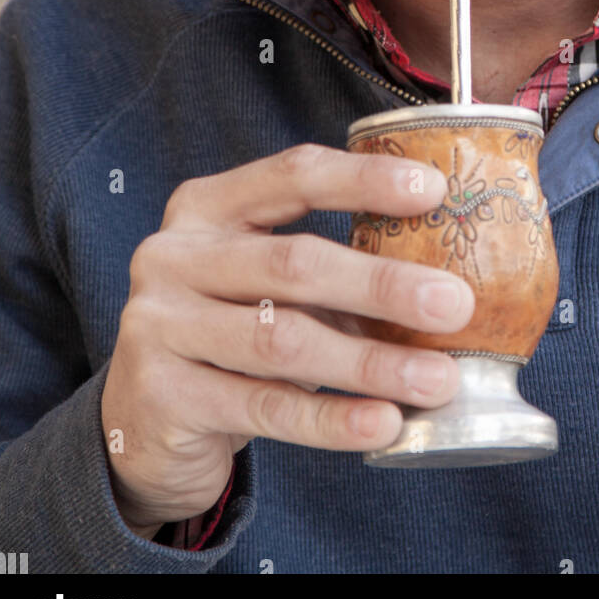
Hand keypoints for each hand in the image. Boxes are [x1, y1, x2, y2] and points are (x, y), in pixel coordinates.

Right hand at [100, 145, 471, 534]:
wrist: (144, 423)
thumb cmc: (230, 335)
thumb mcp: (269, 287)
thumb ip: (336, 272)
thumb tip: (446, 280)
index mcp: (207, 206)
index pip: (293, 175)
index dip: (364, 180)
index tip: (433, 191)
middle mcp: (173, 254)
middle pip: (292, 262)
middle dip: (382, 283)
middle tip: (455, 304)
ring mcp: (158, 323)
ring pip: (282, 339)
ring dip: (371, 362)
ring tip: (438, 379)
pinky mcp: (160, 393)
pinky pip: (264, 406)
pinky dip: (331, 418)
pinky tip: (383, 423)